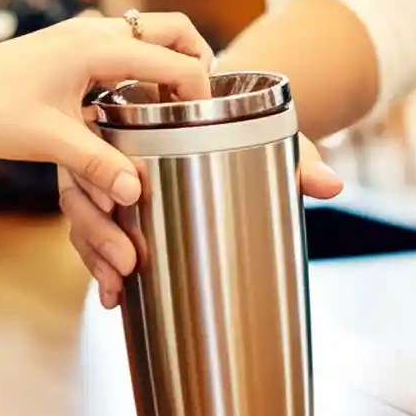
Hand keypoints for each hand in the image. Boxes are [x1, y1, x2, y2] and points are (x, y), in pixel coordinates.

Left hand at [0, 14, 213, 207]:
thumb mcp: (45, 141)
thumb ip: (96, 164)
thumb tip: (135, 190)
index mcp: (96, 48)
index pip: (175, 61)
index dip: (200, 91)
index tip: (207, 123)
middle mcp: (94, 32)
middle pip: (171, 28)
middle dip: (198, 57)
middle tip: (203, 100)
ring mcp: (81, 36)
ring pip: (148, 34)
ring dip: (170, 59)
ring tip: (176, 105)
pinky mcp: (69, 48)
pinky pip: (124, 46)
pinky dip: (144, 65)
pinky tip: (136, 104)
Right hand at [63, 132, 342, 308]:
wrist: (235, 122)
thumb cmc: (247, 125)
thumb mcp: (272, 137)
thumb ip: (298, 159)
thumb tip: (332, 185)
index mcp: (140, 116)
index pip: (104, 140)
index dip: (101, 173)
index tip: (122, 201)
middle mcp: (114, 146)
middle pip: (84, 186)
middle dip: (98, 229)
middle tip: (127, 260)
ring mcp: (110, 178)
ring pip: (83, 216)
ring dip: (93, 253)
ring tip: (116, 285)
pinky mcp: (117, 207)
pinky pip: (94, 235)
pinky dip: (99, 267)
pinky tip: (111, 299)